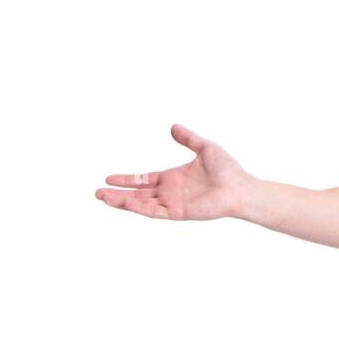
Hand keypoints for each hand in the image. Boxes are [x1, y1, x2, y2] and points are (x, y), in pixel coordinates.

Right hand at [96, 124, 252, 219]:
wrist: (240, 186)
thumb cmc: (227, 169)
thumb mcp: (205, 147)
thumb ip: (188, 138)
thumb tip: (173, 126)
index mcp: (173, 178)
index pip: (144, 180)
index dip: (127, 179)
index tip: (109, 178)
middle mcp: (170, 192)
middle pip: (137, 194)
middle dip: (117, 194)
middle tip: (98, 193)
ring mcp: (173, 203)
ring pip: (142, 204)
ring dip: (122, 202)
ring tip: (103, 198)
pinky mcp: (179, 212)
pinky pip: (155, 212)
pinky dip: (140, 208)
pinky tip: (125, 203)